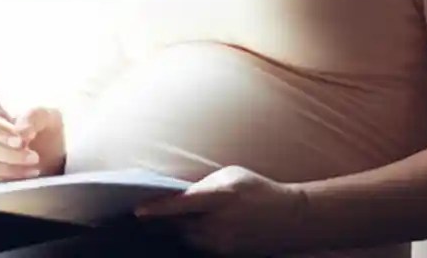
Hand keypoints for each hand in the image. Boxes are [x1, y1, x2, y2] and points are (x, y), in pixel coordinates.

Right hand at [0, 106, 64, 183]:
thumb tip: (20, 131)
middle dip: (10, 153)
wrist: (49, 154)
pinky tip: (26, 176)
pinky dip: (8, 180)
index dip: (0, 132)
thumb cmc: (41, 129)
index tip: (21, 141)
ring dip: (11, 168)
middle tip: (34, 157)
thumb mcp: (45, 115)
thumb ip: (34, 116)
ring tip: (34, 167)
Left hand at [134, 166, 308, 255]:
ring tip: (162, 219)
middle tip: (142, 212)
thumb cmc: (257, 189)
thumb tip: (176, 195)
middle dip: (161, 219)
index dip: (157, 209)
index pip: (182, 205)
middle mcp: (220, 224)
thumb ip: (203, 185)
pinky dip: (190, 236)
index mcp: (222, 198)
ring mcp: (222, 243)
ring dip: (175, 228)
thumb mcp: (231, 176)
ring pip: (185, 237)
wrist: (289, 218)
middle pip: (178, 225)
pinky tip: (187, 227)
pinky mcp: (224, 254)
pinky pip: (198, 245)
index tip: (137, 210)